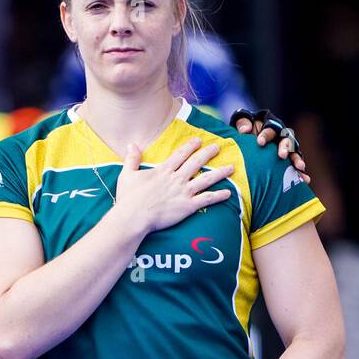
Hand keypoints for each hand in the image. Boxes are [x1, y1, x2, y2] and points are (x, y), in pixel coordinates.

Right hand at [115, 138, 232, 235]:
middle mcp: (176, 178)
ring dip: (220, 173)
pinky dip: (218, 196)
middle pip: (196, 162)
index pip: (180, 154)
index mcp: (163, 170)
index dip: (190, 146)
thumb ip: (132, 159)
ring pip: (206, 179)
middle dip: (208, 153)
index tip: (198, 140)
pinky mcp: (188, 206)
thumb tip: (132, 144)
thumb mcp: (127, 175)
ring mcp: (183, 192)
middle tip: (217, 147)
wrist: (134, 217)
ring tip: (231, 168)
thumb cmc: (128, 199)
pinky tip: (228, 193)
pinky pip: (207, 199)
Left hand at [232, 108, 308, 179]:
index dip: (265, 136)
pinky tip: (305, 180)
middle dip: (285, 148)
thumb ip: (243, 123)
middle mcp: (282, 136)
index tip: (260, 143)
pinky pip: (296, 166)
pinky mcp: (289, 160)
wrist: (249, 141)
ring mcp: (287, 149)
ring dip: (297, 160)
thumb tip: (245, 130)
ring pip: (294, 153)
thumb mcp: (243, 124)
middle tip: (282, 156)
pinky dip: (301, 173)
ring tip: (300, 167)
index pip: (269, 130)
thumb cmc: (246, 130)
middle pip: (286, 141)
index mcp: (271, 126)